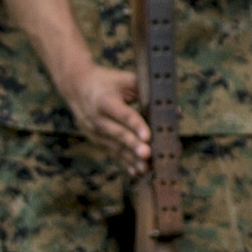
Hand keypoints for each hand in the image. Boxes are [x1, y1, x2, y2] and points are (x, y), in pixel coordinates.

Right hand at [60, 54, 152, 168]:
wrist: (76, 87)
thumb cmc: (107, 82)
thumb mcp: (124, 80)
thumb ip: (147, 92)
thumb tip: (174, 110)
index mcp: (104, 100)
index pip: (122, 114)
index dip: (135, 125)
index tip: (147, 136)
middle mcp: (97, 118)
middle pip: (117, 134)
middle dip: (133, 145)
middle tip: (148, 155)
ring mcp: (94, 131)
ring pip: (115, 147)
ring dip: (131, 158)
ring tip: (146, 167)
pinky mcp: (96, 140)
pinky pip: (112, 153)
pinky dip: (124, 163)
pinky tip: (136, 172)